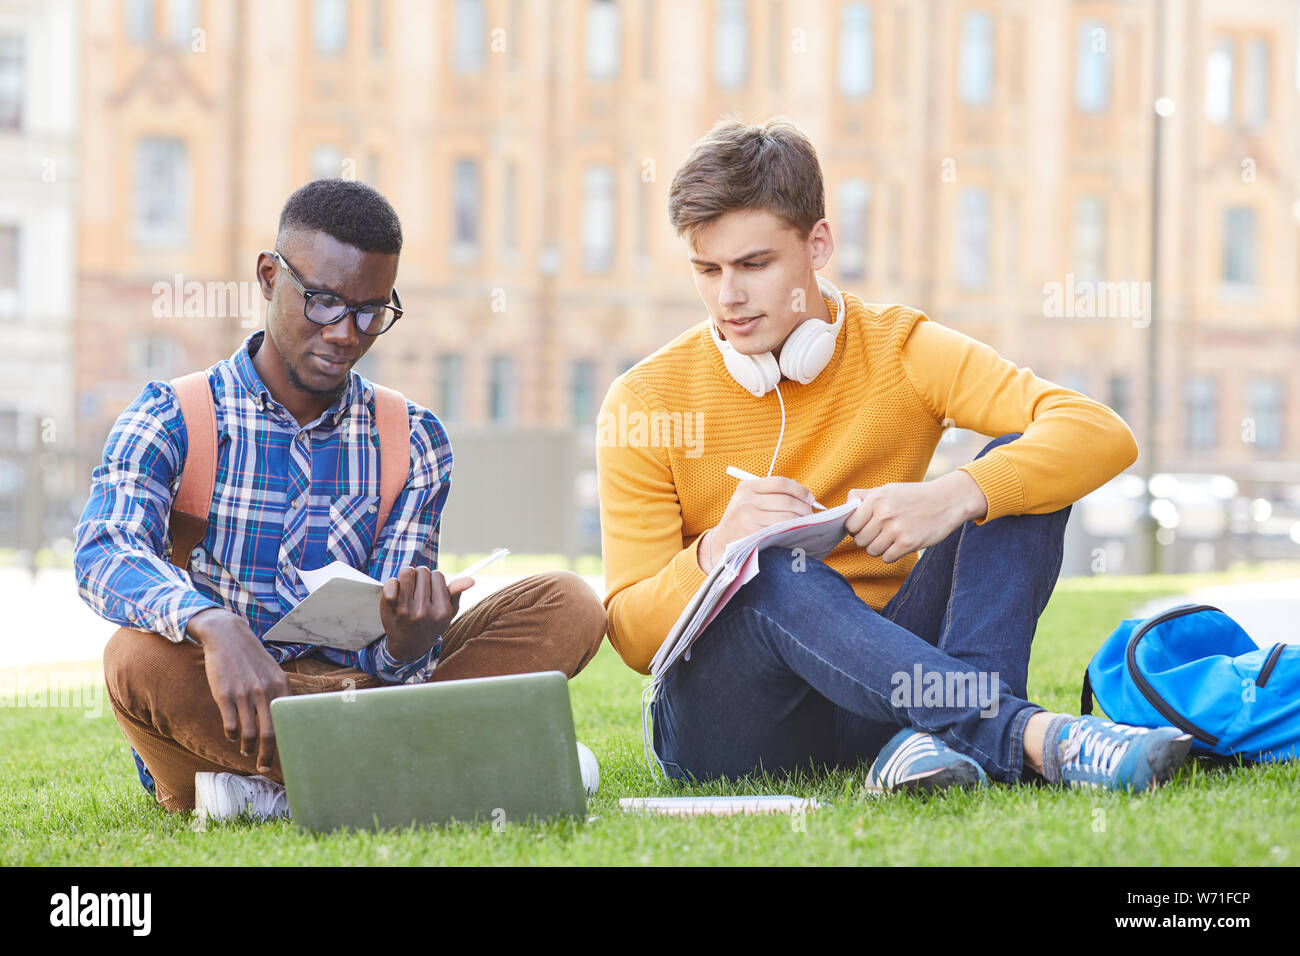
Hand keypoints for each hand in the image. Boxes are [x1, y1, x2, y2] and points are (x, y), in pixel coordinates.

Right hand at [187, 608, 291, 773]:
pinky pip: (231, 724)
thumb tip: (286, 718)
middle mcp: (265, 691)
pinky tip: (233, 736)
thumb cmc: (251, 658)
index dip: (286, 742)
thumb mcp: (273, 672)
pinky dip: (232, 735)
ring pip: (249, 733)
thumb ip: (279, 693)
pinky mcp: (225, 695)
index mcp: (281, 686)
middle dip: (267, 755)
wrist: (227, 636)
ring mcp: (244, 694)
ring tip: (246, 750)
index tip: (285, 756)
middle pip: (270, 733)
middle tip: (264, 767)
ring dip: (248, 747)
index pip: (288, 722)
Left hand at [380, 566, 475, 661]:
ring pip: (407, 572)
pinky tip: (396, 591)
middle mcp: (424, 611)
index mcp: (442, 610)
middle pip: (423, 571)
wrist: (408, 646)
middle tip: (418, 590)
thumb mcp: (448, 613)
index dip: (434, 579)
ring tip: (407, 586)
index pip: (438, 575)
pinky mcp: (390, 607)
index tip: (431, 589)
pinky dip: (392, 583)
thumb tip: (471, 580)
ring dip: (407, 576)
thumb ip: (457, 593)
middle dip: (420, 577)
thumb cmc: (430, 624)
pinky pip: (390, 582)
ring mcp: (406, 609)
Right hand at [699, 475, 816, 572]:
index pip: (780, 483)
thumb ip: (771, 494)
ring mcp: (748, 517)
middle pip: (786, 500)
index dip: (799, 490)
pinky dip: (793, 531)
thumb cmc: (741, 522)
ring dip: (802, 521)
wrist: (721, 544)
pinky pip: (781, 531)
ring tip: (806, 524)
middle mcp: (746, 500)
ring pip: (787, 517)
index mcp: (746, 487)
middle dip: (804, 508)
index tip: (810, 498)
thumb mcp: (748, 502)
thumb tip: (803, 495)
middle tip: (811, 515)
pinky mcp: (753, 534)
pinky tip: (797, 533)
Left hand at [844, 471, 987, 563]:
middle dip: (867, 540)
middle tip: (880, 534)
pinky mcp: (908, 543)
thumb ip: (864, 497)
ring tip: (891, 538)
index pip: (850, 524)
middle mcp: (884, 513)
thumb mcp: (888, 489)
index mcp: (876, 498)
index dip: (855, 529)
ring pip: (872, 551)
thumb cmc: (914, 496)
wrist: (947, 501)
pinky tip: (900, 544)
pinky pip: (886, 559)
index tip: (864, 527)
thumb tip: (844, 509)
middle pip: (859, 540)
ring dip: (879, 548)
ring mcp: (896, 529)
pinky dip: (891, 555)